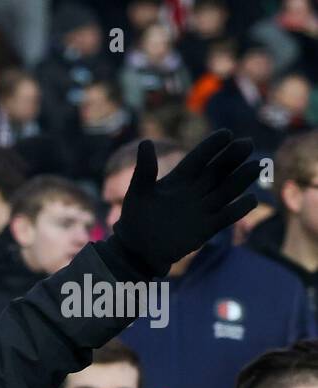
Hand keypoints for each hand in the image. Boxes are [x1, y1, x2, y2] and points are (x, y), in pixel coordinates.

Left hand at [111, 129, 257, 276]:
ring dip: (241, 179)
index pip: (199, 159)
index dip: (212, 146)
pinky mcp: (207, 228)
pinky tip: (250, 200)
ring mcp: (202, 209)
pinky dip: (239, 209)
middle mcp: (195, 191)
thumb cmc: (135, 219)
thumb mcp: (138, 192)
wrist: (137, 251)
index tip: (227, 133)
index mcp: (179, 179)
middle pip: (217, 171)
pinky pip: (226, 217)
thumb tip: (145, 142)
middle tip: (246, 143)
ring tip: (257, 166)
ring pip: (226, 190)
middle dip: (232, 158)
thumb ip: (145, 169)